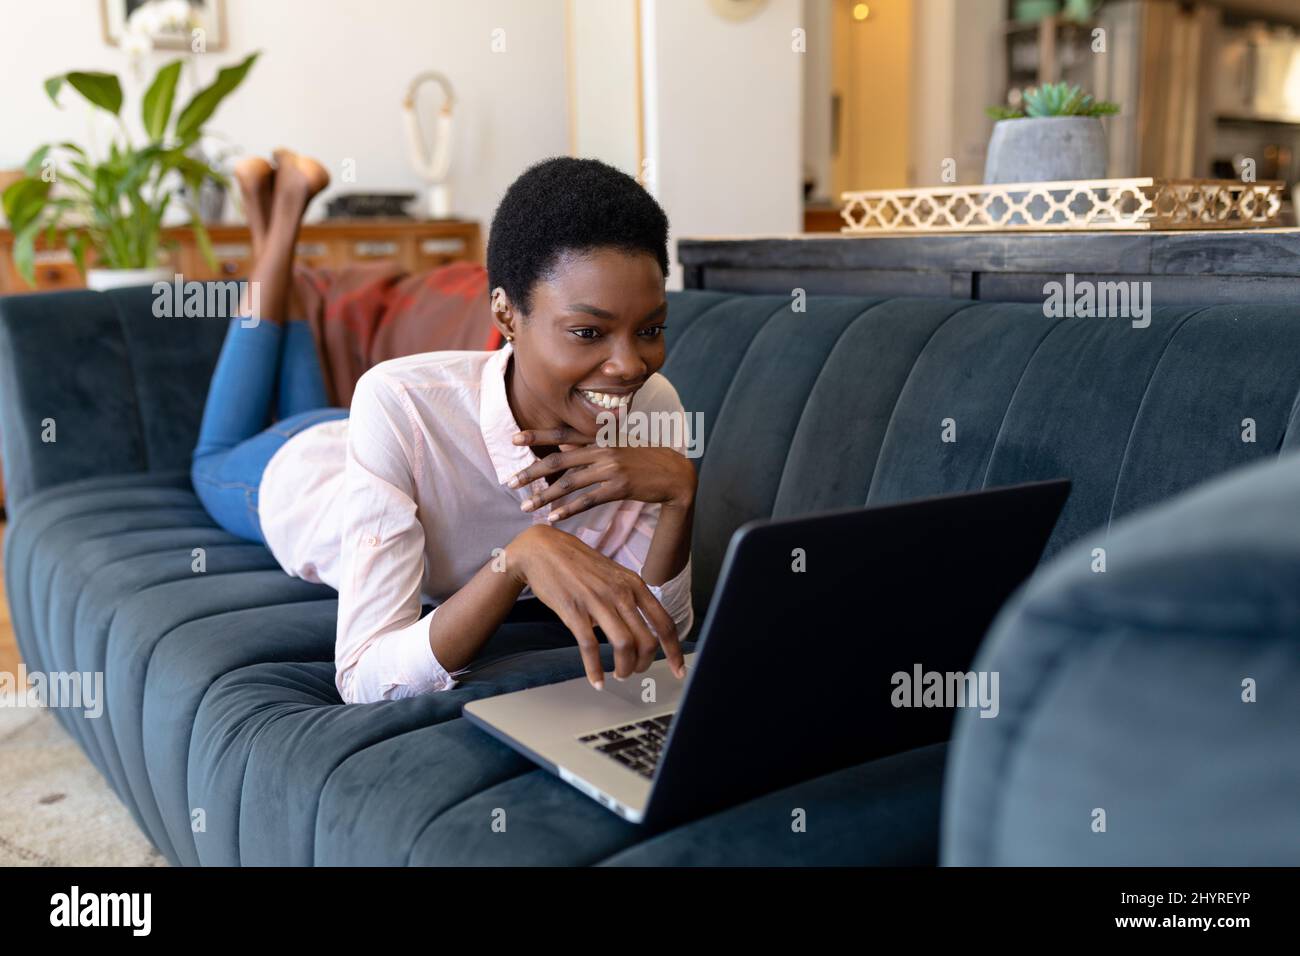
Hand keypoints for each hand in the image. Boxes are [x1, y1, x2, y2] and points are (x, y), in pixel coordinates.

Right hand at [505, 525, 685, 688]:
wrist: (543, 549)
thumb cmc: (579, 564)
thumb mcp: (614, 574)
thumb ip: (631, 597)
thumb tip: (644, 627)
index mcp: (635, 584)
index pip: (665, 623)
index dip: (674, 651)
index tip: (678, 669)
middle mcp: (621, 593)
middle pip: (647, 641)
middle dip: (644, 664)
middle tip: (635, 671)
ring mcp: (598, 601)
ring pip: (624, 646)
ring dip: (625, 668)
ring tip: (619, 674)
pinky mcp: (574, 611)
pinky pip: (590, 647)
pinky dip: (595, 670)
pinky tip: (597, 680)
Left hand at [507, 426, 696, 521]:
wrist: (675, 473)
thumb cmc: (644, 458)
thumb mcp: (617, 445)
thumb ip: (589, 446)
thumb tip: (561, 448)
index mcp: (600, 437)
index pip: (563, 434)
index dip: (538, 435)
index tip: (514, 438)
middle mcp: (602, 450)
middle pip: (559, 460)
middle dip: (532, 472)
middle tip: (510, 482)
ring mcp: (611, 468)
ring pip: (569, 483)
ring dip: (545, 496)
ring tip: (525, 506)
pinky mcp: (619, 487)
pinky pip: (588, 500)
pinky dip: (569, 509)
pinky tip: (554, 518)